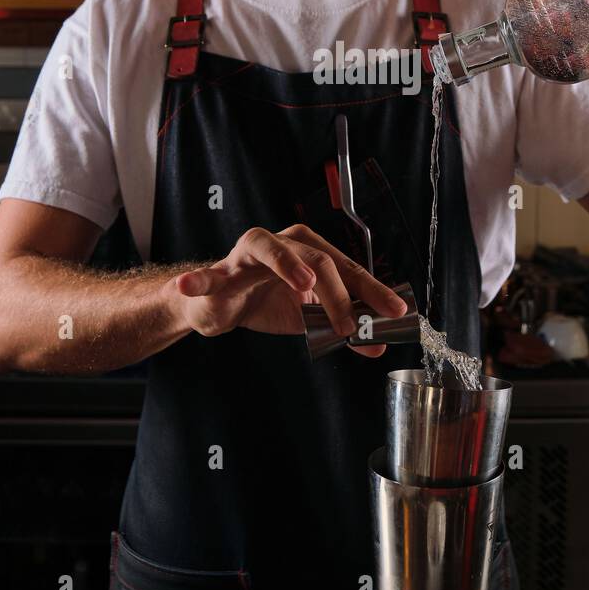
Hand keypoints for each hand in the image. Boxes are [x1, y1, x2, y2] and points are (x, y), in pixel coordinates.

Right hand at [169, 223, 407, 356]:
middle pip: (319, 260)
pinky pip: (210, 275)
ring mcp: (250, 254)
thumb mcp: (310, 319)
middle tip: (352, 326)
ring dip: (289, 266)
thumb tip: (376, 346)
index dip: (373, 290)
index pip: (349, 268)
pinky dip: (200, 280)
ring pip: (273, 251)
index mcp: (311, 250)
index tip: (395, 312)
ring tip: (304, 284)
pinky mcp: (219, 273)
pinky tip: (192, 285)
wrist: (220, 305)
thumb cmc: (268, 302)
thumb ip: (342, 329)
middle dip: (340, 294)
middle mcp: (284, 243)